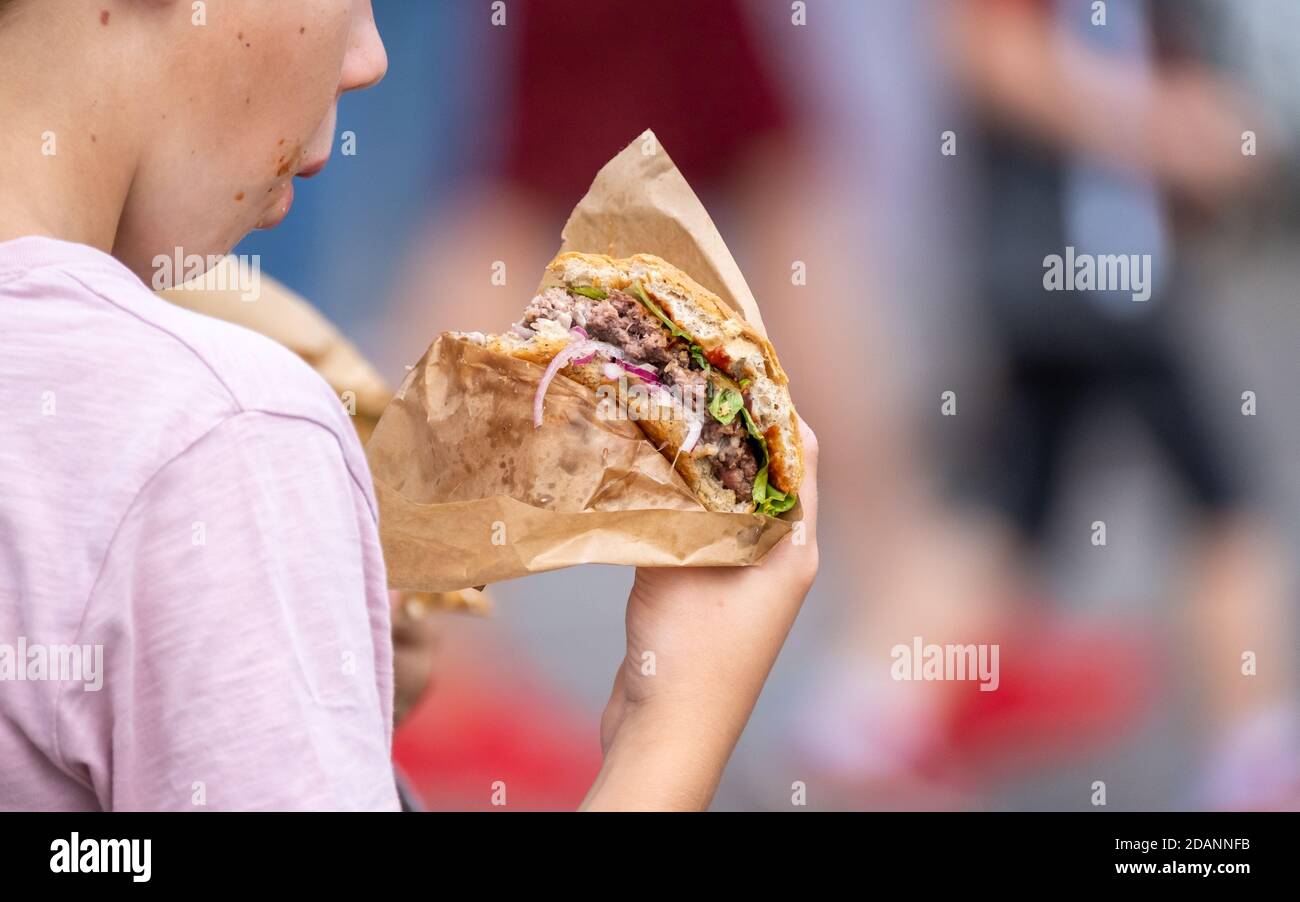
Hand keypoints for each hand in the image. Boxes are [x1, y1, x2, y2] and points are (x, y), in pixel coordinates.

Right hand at [583, 418, 819, 809]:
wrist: (669, 734)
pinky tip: (648, 479)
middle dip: (735, 427)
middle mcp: (780, 558)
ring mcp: (745, 578)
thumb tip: (665, 447)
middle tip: (693, 381)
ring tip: (668, 417)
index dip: (777, 404)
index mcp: (795, 548)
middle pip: (768, 473)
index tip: (741, 361)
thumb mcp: (686, 566)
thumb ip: (685, 505)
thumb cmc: (690, 657)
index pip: (800, 455)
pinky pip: (703, 528)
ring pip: (733, 500)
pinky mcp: (709, 594)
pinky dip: (683, 498)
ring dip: (706, 462)